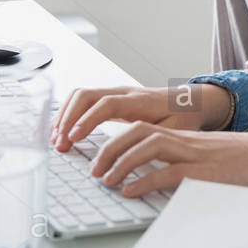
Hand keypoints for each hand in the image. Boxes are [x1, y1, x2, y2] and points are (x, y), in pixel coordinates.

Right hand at [50, 83, 230, 152]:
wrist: (191, 100)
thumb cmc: (184, 116)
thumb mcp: (177, 130)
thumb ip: (157, 139)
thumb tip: (135, 154)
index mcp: (140, 101)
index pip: (106, 104)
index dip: (87, 120)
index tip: (73, 138)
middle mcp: (124, 93)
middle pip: (87, 95)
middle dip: (68, 119)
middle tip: (59, 145)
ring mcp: (116, 93)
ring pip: (81, 96)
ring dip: (65, 116)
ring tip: (57, 140)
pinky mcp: (111, 99)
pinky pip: (84, 100)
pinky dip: (70, 113)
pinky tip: (63, 131)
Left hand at [90, 125, 247, 196]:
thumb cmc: (247, 162)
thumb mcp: (210, 160)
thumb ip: (184, 165)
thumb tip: (157, 181)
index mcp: (185, 137)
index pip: (142, 126)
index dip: (116, 138)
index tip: (98, 155)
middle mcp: (187, 141)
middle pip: (139, 130)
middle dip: (109, 147)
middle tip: (93, 168)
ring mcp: (196, 154)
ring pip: (149, 145)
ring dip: (120, 161)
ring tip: (104, 179)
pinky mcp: (207, 172)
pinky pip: (169, 171)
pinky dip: (144, 181)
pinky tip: (130, 191)